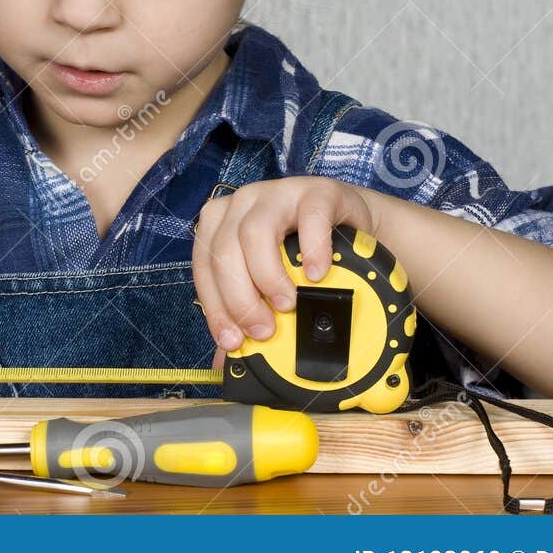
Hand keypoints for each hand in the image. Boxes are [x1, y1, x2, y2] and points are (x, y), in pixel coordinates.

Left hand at [191, 176, 376, 368]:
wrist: (349, 224)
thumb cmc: (301, 253)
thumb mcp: (268, 281)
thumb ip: (245, 312)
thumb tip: (224, 360)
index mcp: (221, 224)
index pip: (203, 266)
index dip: (215, 306)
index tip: (233, 340)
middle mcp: (243, 204)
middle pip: (225, 250)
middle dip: (240, 297)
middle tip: (264, 329)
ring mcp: (279, 193)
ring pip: (255, 231)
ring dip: (268, 275)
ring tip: (287, 304)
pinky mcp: (317, 191)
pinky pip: (309, 217)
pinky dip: (311, 248)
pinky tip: (315, 273)